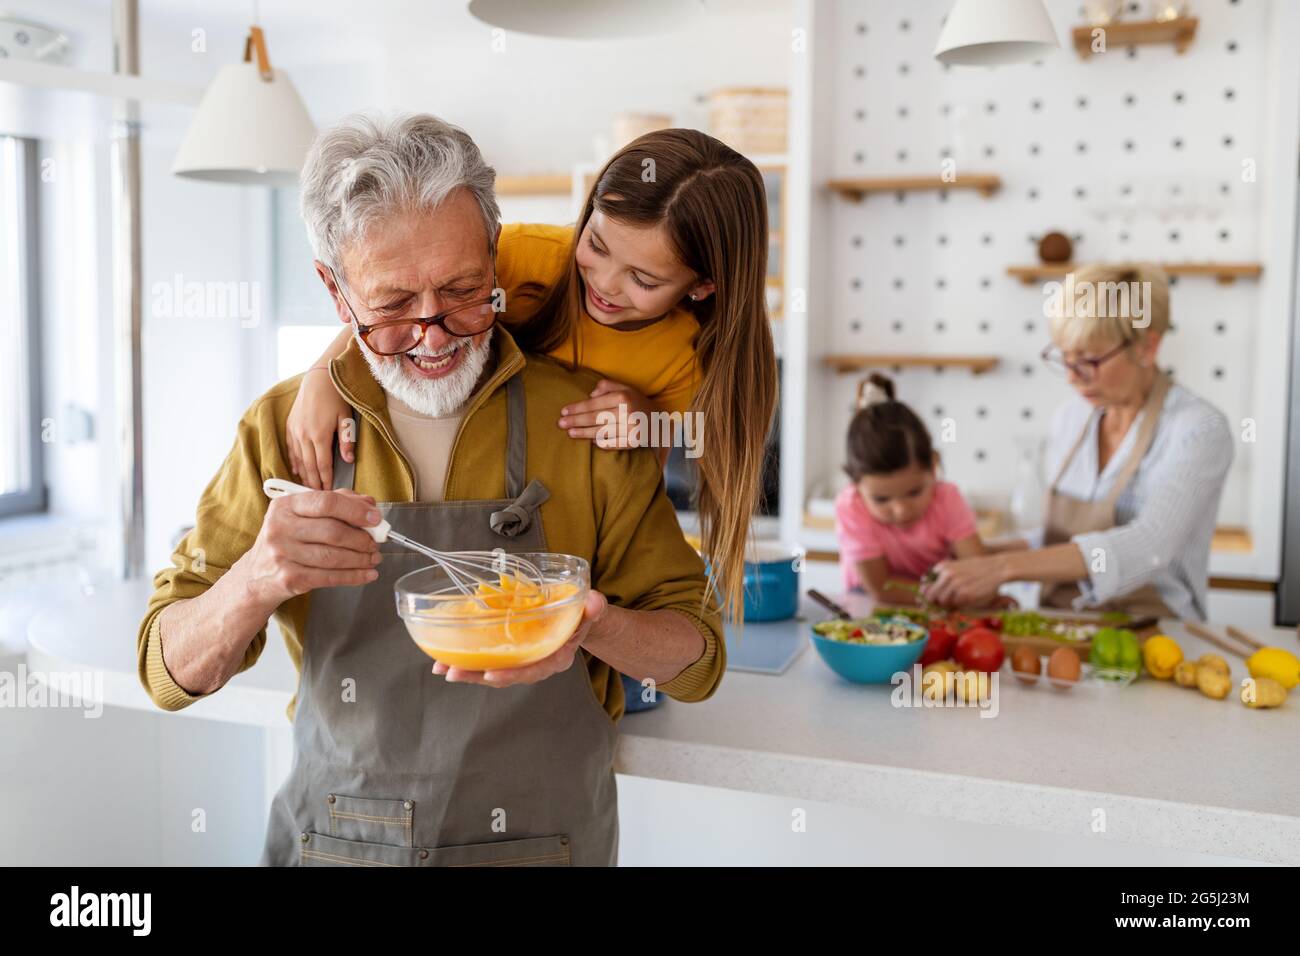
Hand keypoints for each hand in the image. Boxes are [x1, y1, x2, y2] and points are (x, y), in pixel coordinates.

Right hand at [238, 488, 381, 611]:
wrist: (256, 575)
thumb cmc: (286, 540)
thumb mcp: (301, 515)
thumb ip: (336, 504)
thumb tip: (368, 504)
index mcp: (285, 506)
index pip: (326, 502)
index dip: (355, 510)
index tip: (375, 518)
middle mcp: (280, 528)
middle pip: (333, 531)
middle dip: (362, 538)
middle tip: (376, 543)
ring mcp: (282, 554)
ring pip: (334, 556)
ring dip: (361, 559)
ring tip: (373, 558)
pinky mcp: (289, 578)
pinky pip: (330, 577)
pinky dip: (354, 576)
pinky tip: (367, 574)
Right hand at [286, 368, 353, 489]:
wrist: (319, 377)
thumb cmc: (337, 396)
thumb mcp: (347, 417)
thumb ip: (347, 440)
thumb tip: (348, 460)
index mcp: (319, 435)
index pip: (323, 465)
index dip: (326, 480)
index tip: (328, 493)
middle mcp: (304, 435)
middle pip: (309, 466)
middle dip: (314, 483)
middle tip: (318, 497)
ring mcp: (294, 431)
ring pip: (298, 459)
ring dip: (304, 475)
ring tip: (308, 489)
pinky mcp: (290, 426)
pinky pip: (290, 449)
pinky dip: (294, 461)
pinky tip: (297, 470)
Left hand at [431, 590, 607, 686]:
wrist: (579, 620)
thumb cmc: (583, 617)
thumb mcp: (592, 612)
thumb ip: (593, 609)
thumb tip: (594, 602)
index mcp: (556, 657)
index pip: (533, 670)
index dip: (513, 673)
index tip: (492, 673)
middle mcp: (535, 663)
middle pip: (506, 674)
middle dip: (478, 676)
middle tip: (452, 673)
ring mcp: (520, 659)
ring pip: (492, 669)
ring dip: (466, 670)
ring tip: (441, 667)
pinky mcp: (509, 651)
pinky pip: (487, 658)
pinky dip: (466, 658)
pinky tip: (444, 656)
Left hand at [557, 380, 659, 448]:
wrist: (660, 420)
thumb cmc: (637, 402)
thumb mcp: (625, 388)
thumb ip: (607, 386)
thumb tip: (590, 395)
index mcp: (623, 397)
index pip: (594, 404)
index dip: (577, 408)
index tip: (563, 411)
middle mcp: (627, 412)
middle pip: (596, 418)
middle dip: (576, 421)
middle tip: (561, 424)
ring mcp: (631, 429)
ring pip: (602, 432)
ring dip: (584, 433)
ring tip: (571, 433)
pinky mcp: (634, 442)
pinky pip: (613, 444)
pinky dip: (601, 443)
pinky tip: (591, 442)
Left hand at [921, 555, 1007, 608]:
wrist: (997, 568)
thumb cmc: (977, 569)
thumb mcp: (956, 566)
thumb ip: (941, 575)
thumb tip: (924, 589)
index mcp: (942, 567)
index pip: (926, 585)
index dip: (927, 594)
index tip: (930, 599)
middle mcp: (947, 575)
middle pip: (931, 595)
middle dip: (935, 601)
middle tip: (943, 603)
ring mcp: (956, 585)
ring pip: (942, 601)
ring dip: (948, 603)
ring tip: (959, 598)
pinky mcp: (965, 595)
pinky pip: (955, 605)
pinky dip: (959, 604)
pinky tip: (968, 598)